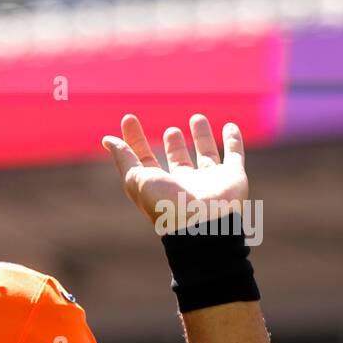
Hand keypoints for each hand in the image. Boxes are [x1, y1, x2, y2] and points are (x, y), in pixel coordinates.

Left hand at [102, 114, 247, 234]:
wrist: (202, 224)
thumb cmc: (165, 204)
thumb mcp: (137, 179)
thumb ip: (124, 158)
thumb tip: (107, 139)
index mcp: (158, 186)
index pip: (143, 158)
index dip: (134, 139)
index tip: (129, 118)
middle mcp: (183, 183)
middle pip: (177, 160)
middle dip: (173, 145)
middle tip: (170, 131)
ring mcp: (209, 180)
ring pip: (205, 154)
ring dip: (202, 137)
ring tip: (196, 117)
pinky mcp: (232, 177)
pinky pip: (234, 155)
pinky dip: (233, 140)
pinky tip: (230, 126)